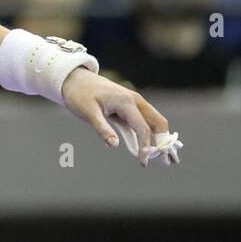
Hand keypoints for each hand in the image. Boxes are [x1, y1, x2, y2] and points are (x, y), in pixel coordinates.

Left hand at [61, 67, 176, 165]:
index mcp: (126, 102)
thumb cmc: (80, 95)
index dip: (146, 145)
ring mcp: (134, 103)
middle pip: (158, 122)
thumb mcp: (88, 113)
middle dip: (163, 142)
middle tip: (166, 162)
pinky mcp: (130, 107)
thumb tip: (114, 145)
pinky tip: (148, 147)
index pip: (143, 127)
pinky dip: (148, 134)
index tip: (143, 161)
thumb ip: (102, 129)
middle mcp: (135, 101)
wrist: (75, 79)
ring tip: (163, 159)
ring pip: (154, 122)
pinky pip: (143, 122)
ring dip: (159, 139)